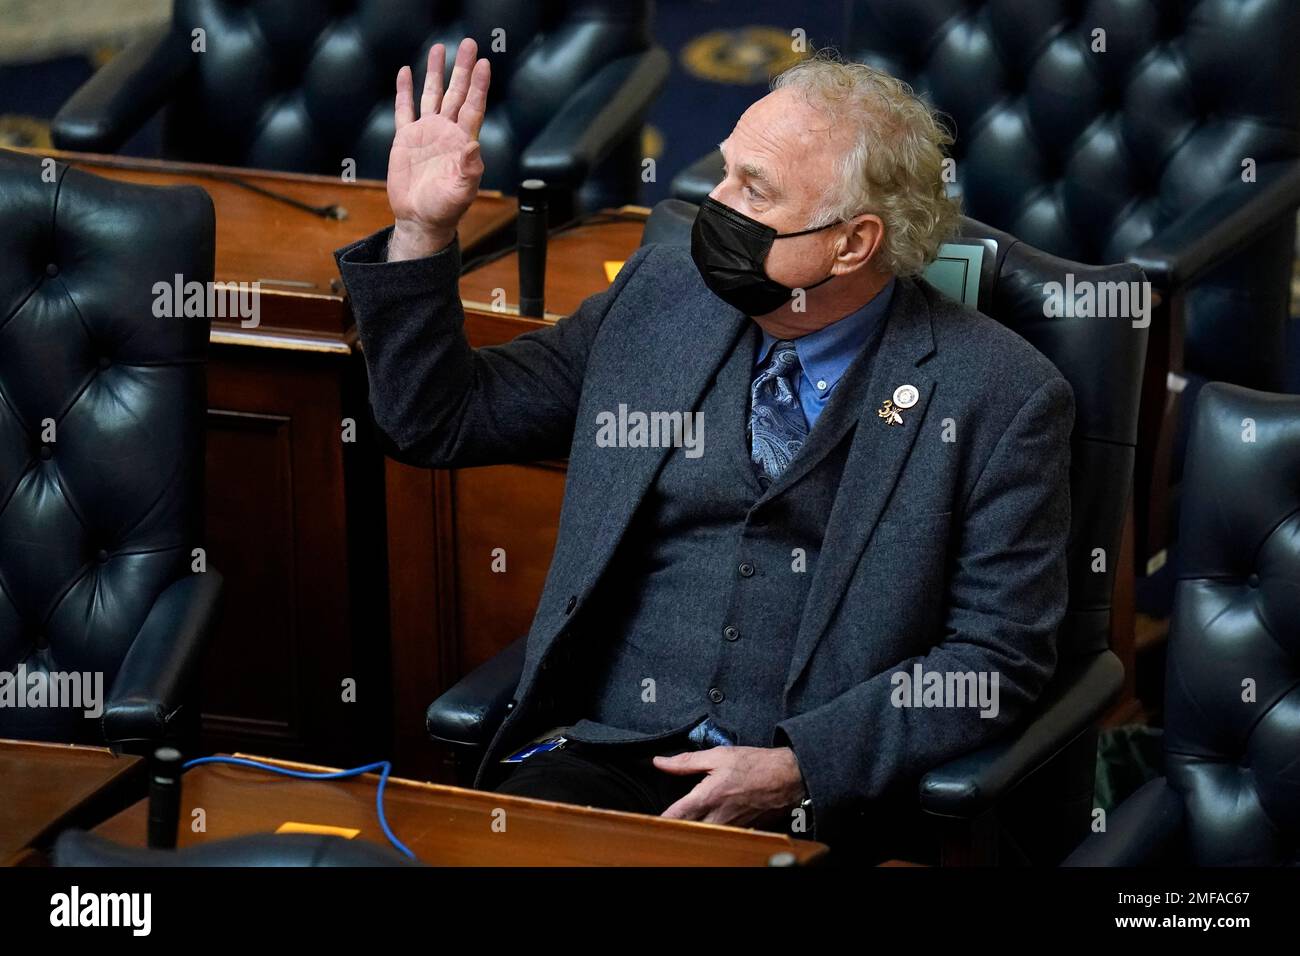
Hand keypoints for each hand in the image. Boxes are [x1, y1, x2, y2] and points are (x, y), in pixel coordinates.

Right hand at [387, 39, 490, 260]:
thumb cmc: (445, 209)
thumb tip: (474, 146)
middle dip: (462, 69)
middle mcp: (446, 132)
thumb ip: (469, 169)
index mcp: (462, 141)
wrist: (420, 219)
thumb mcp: (462, 192)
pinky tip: (405, 72)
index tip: (484, 64)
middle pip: (456, 93)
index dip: (478, 86)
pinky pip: (405, 109)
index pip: (473, 107)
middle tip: (468, 44)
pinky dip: (404, 91)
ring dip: (436, 72)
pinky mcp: (405, 139)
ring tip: (439, 48)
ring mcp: (426, 133)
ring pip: (432, 95)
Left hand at [655, 746, 805, 827]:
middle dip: (674, 827)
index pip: (674, 816)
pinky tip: (708, 826)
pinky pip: (720, 837)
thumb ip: (686, 762)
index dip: (659, 820)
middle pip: (685, 830)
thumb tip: (659, 762)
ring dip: (692, 830)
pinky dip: (711, 832)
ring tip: (683, 824)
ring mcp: (729, 829)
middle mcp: (716, 818)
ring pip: (702, 835)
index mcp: (706, 798)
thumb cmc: (755, 765)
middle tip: (663, 823)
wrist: (788, 779)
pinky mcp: (741, 832)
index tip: (646, 820)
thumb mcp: (718, 756)